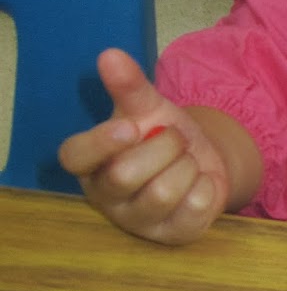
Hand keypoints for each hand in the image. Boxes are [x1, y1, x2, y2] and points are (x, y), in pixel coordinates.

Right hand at [57, 48, 232, 244]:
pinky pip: (195, 208)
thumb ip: (129, 86)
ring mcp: (139, 221)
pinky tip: (200, 181)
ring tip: (186, 160)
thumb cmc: (162, 135)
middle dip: (163, 146)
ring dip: (186, 165)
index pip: (75, 158)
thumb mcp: (149, 108)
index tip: (131, 127)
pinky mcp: (172, 235)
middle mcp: (106, 198)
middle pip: (125, 175)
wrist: (201, 161)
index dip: (100, 143)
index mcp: (90, 163)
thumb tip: (109, 55)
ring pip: (162, 193)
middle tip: (175, 138)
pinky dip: (207, 185)